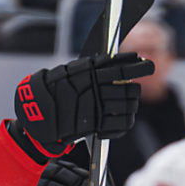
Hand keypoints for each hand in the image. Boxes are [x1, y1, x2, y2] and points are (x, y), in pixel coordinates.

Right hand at [13, 53, 153, 155]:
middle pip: (128, 88)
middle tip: (134, 88)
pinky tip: (122, 117)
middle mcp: (94, 89)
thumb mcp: (71, 71)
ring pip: (128, 105)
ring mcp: (96, 108)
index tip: (146, 64)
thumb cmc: (54, 90)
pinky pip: (122, 124)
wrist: (38, 113)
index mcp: (88, 72)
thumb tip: (118, 61)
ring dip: (132, 104)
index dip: (137, 66)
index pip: (120, 67)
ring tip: (128, 102)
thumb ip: (93, 67)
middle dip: (134, 89)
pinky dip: (125, 120)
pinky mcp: (96, 125)